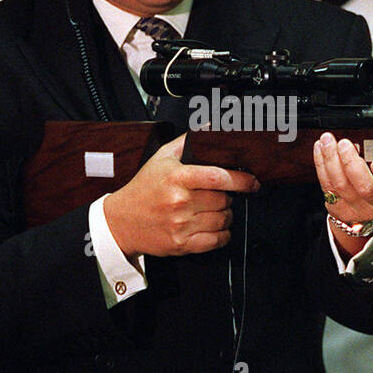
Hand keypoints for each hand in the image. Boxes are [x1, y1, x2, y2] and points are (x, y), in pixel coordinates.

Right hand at [104, 133, 260, 257]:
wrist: (121, 221)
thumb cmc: (143, 189)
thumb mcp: (161, 159)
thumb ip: (187, 142)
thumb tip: (209, 128)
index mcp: (177, 178)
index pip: (218, 177)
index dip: (241, 180)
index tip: (252, 182)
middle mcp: (179, 202)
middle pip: (224, 200)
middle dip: (228, 198)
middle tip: (220, 196)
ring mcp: (180, 225)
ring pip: (223, 220)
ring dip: (225, 216)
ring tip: (214, 211)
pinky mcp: (181, 244)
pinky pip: (216, 241)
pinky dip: (222, 235)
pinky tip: (215, 227)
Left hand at [312, 132, 372, 255]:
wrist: (367, 211)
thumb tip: (363, 145)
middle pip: (365, 188)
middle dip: (351, 163)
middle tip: (343, 144)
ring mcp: (358, 211)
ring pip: (341, 185)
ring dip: (331, 159)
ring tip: (327, 141)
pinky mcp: (339, 210)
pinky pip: (327, 186)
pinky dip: (321, 164)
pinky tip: (320, 150)